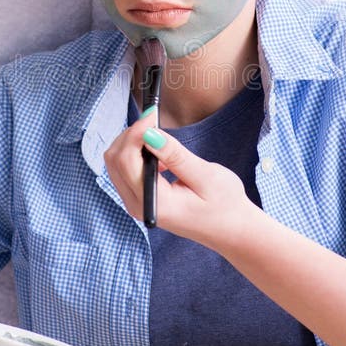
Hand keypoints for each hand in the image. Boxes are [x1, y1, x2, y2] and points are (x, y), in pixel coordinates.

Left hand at [103, 110, 258, 250]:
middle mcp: (139, 206)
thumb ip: (175, 156)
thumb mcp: (205, 176)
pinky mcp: (141, 200)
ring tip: (157, 135)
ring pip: (115, 165)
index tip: (153, 114)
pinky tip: (158, 153)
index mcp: (154, 203)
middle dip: (130, 135)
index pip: (126, 161)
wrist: (231, 231)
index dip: (136, 132)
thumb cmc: (224, 205)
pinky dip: (135, 154)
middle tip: (154, 120)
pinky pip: (125, 172)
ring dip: (132, 143)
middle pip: (114, 161)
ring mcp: (137, 205)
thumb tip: (150, 135)